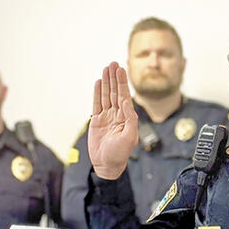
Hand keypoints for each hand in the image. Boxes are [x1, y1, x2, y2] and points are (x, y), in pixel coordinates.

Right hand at [87, 62, 137, 179]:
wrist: (107, 165)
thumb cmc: (120, 154)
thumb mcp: (129, 137)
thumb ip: (130, 120)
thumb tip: (127, 103)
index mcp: (127, 118)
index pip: (124, 96)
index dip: (122, 82)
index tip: (121, 69)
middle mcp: (118, 115)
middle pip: (115, 92)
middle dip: (115, 78)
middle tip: (113, 63)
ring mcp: (107, 117)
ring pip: (106, 95)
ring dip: (107, 82)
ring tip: (106, 68)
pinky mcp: (97, 121)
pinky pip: (97, 103)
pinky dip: (97, 93)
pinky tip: (98, 83)